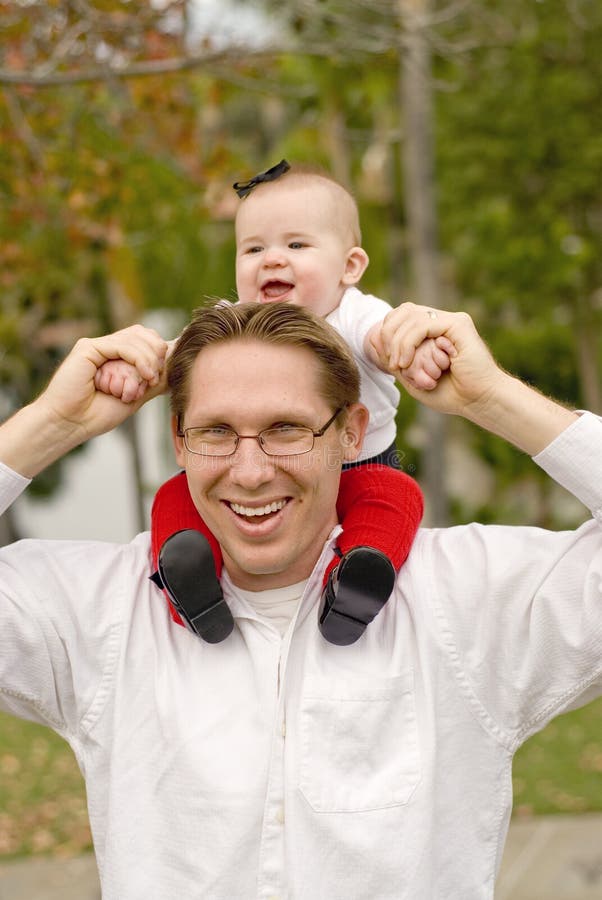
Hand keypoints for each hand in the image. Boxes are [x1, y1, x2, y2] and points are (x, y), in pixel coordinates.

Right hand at [42, 324, 167, 439]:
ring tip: (150, 379)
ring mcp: (97, 346)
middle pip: (142, 333)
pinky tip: (145, 375)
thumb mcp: (135, 396)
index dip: (161, 350)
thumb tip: (177, 366)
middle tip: (157, 377)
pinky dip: (139, 359)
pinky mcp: (88, 348)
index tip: (167, 372)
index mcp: (117, 357)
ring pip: (135, 337)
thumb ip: (153, 379)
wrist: (70, 424)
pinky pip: (121, 345)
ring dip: (149, 359)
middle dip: (157, 352)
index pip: (146, 339)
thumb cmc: (97, 415)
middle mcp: (107, 347)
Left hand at [370, 302, 501, 418]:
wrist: (479, 401)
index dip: (387, 333)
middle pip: (403, 310)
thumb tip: (373, 338)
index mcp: (432, 330)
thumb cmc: (450, 394)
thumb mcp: (413, 377)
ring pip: (411, 317)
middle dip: (389, 334)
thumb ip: (396, 359)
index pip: (400, 316)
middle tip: (392, 362)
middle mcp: (441, 321)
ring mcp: (451, 321)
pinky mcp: (458, 324)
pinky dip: (409, 343)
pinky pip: (423, 324)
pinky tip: (408, 363)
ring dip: (398, 343)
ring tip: (400, 366)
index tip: (388, 360)